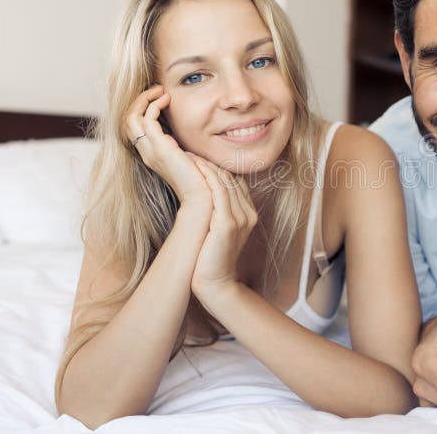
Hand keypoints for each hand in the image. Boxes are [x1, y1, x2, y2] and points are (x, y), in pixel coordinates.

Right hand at [123, 85, 209, 205]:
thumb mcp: (190, 157)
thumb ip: (185, 146)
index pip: (135, 127)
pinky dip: (153, 104)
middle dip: (140, 101)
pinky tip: (166, 99)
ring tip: (160, 90)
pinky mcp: (159, 148)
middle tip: (157, 89)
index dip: (143, 109)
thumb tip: (192, 134)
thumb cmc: (202, 179)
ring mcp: (151, 150)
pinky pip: (146, 119)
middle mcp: (147, 152)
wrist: (202, 196)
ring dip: (144, 99)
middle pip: (128, 120)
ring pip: (131, 117)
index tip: (159, 97)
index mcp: (152, 154)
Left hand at [190, 157, 257, 305]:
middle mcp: (248, 214)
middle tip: (190, 150)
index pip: (235, 182)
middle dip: (211, 162)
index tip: (199, 158)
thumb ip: (218, 213)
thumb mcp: (219, 232)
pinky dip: (207, 176)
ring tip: (188, 154)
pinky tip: (194, 167)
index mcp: (248, 214)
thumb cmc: (211, 260)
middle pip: (231, 179)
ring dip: (206, 165)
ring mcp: (240, 218)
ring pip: (225, 182)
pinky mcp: (227, 224)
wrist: (215, 285)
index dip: (217, 168)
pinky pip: (219, 192)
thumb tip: (204, 198)